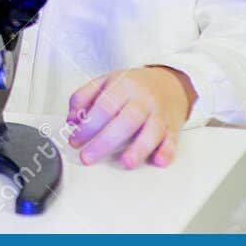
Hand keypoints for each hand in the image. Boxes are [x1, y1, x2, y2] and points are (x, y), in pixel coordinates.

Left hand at [66, 66, 195, 167]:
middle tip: (88, 157)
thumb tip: (71, 121)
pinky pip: (172, 141)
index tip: (75, 141)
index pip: (104, 107)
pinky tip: (158, 161)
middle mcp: (143, 100)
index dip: (88, 126)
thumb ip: (83, 98)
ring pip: (152, 131)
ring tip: (126, 163)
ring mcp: (160, 115)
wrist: (170, 83)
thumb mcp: (105, 82)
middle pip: (126, 121)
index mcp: (123, 86)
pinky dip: (167, 152)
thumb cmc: (133, 85)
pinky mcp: (173, 129)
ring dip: (139, 149)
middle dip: (105, 142)